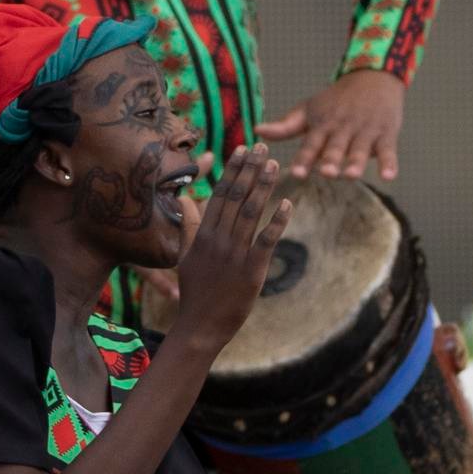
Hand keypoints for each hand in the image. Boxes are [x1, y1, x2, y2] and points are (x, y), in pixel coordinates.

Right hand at [172, 148, 292, 347]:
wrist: (200, 327)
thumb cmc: (195, 292)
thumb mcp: (185, 256)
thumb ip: (188, 226)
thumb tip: (185, 201)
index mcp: (203, 235)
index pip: (219, 194)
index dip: (233, 170)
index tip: (243, 149)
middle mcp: (217, 240)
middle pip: (235, 197)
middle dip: (250, 169)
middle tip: (262, 147)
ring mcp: (234, 255)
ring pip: (250, 213)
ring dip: (263, 187)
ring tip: (274, 165)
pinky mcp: (251, 271)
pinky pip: (266, 241)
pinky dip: (277, 221)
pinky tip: (287, 204)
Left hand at [254, 68, 404, 180]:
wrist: (373, 76)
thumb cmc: (337, 99)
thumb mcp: (310, 109)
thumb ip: (285, 126)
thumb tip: (256, 131)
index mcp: (322, 125)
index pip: (311, 144)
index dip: (305, 158)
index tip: (298, 173)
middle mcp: (343, 128)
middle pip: (336, 146)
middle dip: (331, 159)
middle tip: (327, 173)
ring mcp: (365, 130)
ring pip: (360, 149)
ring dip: (356, 161)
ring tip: (352, 175)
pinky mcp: (386, 132)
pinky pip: (388, 150)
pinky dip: (390, 163)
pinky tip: (389, 177)